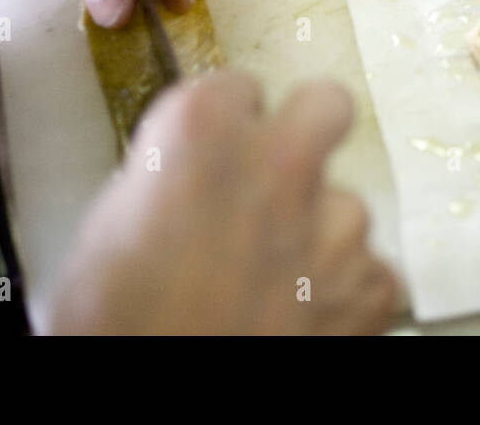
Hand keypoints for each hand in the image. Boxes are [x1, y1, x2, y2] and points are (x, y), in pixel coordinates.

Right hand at [49, 72, 396, 334]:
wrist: (157, 408)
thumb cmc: (113, 324)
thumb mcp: (110, 225)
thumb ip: (168, 174)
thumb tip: (189, 173)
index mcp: (203, 129)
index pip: (237, 88)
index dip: (225, 125)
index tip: (215, 152)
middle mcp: (279, 159)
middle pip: (326, 104)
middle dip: (308, 130)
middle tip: (280, 169)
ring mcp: (335, 222)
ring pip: (344, 204)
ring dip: (317, 234)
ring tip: (271, 283)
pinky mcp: (369, 285)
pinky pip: (368, 271)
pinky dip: (342, 293)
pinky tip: (300, 317)